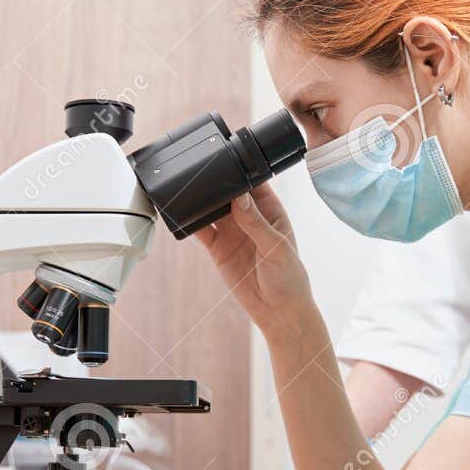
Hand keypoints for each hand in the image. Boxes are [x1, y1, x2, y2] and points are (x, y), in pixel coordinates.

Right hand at [193, 183, 314, 334]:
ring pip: (211, 208)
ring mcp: (232, 231)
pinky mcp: (218, 248)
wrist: (278, 312)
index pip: (252, 181)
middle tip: (198, 171)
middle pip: (227, 191)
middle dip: (214, 181)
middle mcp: (248, 216)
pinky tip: (180, 214)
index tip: (224, 158)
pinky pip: (200, 230)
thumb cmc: (289, 277)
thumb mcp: (276, 247)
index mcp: (269, 209)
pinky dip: (189, 222)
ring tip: (186, 189)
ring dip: (200, 200)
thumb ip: (256, 223)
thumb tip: (239, 197)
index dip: (240, 168)